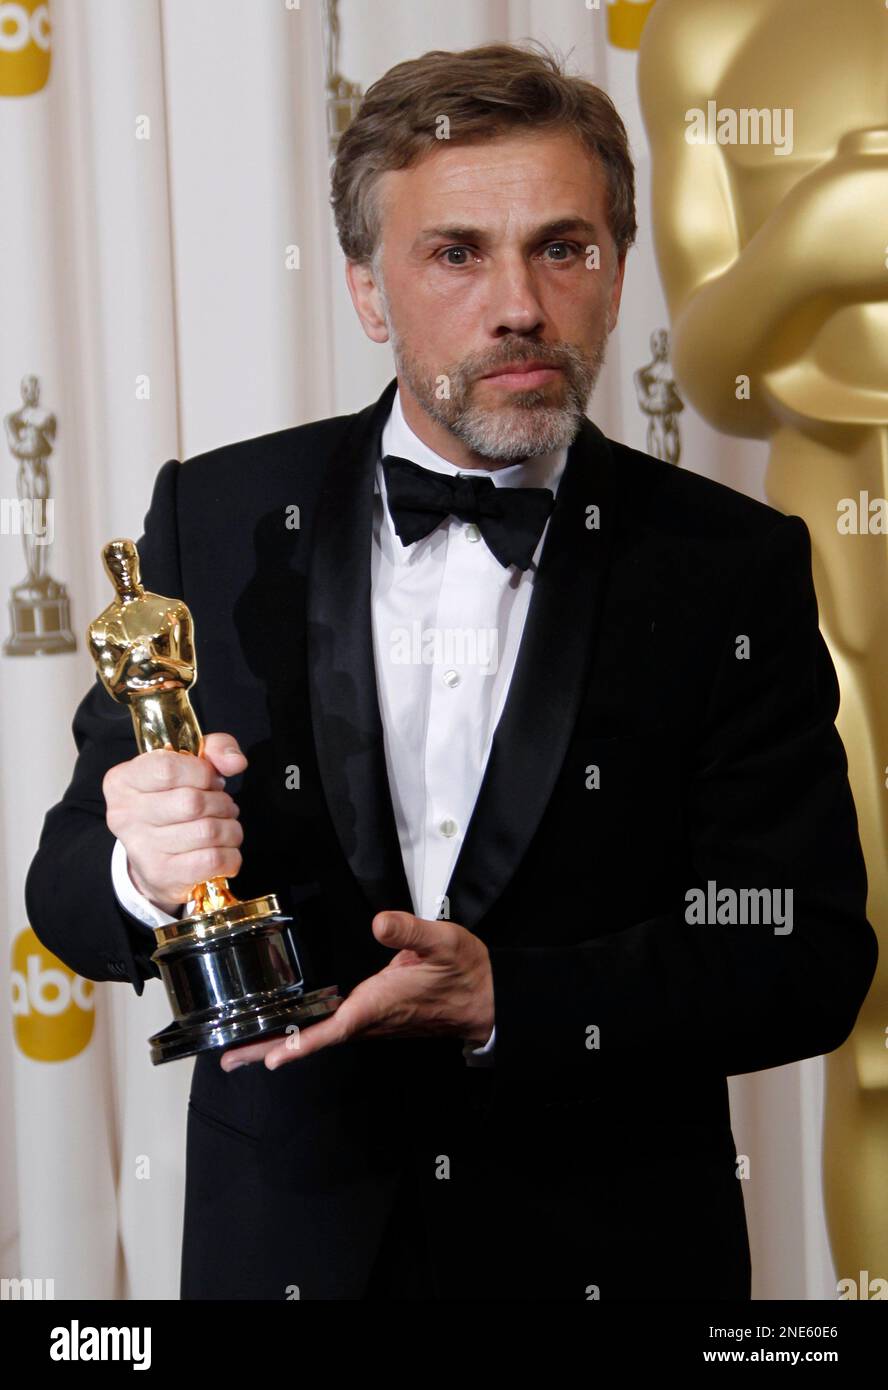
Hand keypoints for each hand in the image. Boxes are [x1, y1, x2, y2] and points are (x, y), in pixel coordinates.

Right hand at [103, 732, 246, 913]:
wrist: (155, 858)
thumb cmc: (173, 802)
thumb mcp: (189, 764)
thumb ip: (215, 749)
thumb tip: (236, 761)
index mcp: (123, 780)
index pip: (168, 768)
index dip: (202, 772)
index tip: (209, 780)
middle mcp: (123, 814)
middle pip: (192, 802)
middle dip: (221, 803)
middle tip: (222, 807)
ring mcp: (140, 848)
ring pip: (207, 832)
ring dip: (230, 829)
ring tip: (225, 827)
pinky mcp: (161, 874)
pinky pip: (213, 860)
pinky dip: (230, 854)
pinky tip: (224, 850)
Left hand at [219, 910, 494, 1070]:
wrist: (486, 999)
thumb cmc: (466, 972)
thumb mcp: (443, 941)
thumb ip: (410, 931)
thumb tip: (379, 923)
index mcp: (381, 1003)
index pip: (334, 1027)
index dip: (302, 1041)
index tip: (270, 1055)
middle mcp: (371, 1018)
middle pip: (313, 1039)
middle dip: (270, 1049)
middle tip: (228, 1060)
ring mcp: (371, 1022)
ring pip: (318, 1036)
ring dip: (280, 1043)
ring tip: (241, 1048)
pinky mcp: (373, 1017)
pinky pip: (330, 1029)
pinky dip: (302, 1033)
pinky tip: (284, 1028)